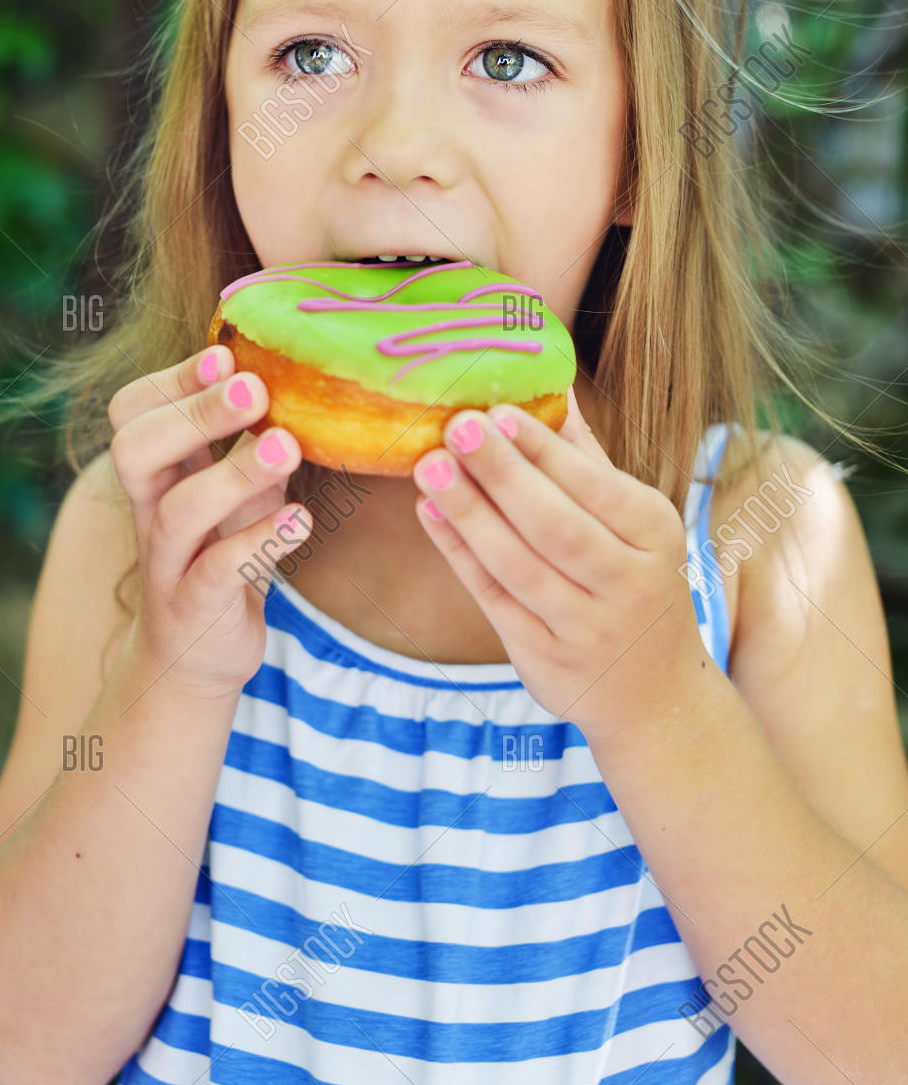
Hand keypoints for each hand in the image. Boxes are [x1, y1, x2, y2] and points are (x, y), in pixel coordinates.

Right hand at [107, 345, 311, 700]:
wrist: (194, 659)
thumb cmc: (222, 558)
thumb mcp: (237, 495)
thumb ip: (253, 445)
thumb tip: (298, 378)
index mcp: (158, 474)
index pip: (134, 412)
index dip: (173, 380)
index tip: (227, 357)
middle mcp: (151, 512)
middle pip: (137, 449)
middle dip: (195, 412)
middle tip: (255, 390)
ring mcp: (168, 563)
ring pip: (180, 511)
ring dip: (234, 472)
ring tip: (286, 446)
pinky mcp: (194, 609)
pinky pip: (216, 572)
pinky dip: (259, 543)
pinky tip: (300, 520)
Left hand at [411, 387, 704, 739]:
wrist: (655, 694)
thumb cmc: (636, 584)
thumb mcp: (636, 525)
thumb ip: (590, 463)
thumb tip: (556, 390)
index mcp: (655, 534)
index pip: (594, 486)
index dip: (543, 450)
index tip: (497, 409)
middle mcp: (628, 583)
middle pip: (556, 526)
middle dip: (503, 473)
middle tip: (456, 426)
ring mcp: (587, 628)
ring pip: (520, 565)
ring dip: (469, 513)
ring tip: (428, 466)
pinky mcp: (546, 659)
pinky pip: (495, 599)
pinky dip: (460, 555)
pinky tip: (430, 514)